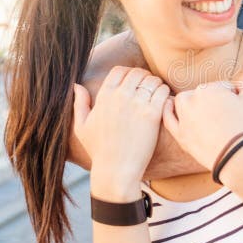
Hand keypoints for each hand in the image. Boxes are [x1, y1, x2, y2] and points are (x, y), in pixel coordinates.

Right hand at [72, 67, 169, 199]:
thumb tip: (76, 85)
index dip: (129, 73)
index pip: (120, 70)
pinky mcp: (151, 115)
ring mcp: (136, 104)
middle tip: (149, 87)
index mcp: (103, 96)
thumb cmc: (99, 150)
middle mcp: (119, 97)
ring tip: (158, 94)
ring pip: (152, 80)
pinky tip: (164, 102)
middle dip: (145, 77)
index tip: (135, 83)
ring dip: (157, 84)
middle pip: (138, 73)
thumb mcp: (82, 127)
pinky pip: (163, 91)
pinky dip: (166, 93)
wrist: (116, 171)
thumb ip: (80, 103)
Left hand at [162, 80, 242, 170]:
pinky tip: (170, 107)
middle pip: (202, 93)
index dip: (230, 95)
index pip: (221, 87)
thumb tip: (240, 85)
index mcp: (210, 89)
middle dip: (211, 98)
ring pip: (182, 101)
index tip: (236, 105)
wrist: (235, 154)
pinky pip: (168, 119)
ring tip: (199, 108)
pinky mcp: (180, 133)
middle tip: (222, 111)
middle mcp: (193, 100)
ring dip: (189, 101)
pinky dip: (168, 111)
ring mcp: (184, 117)